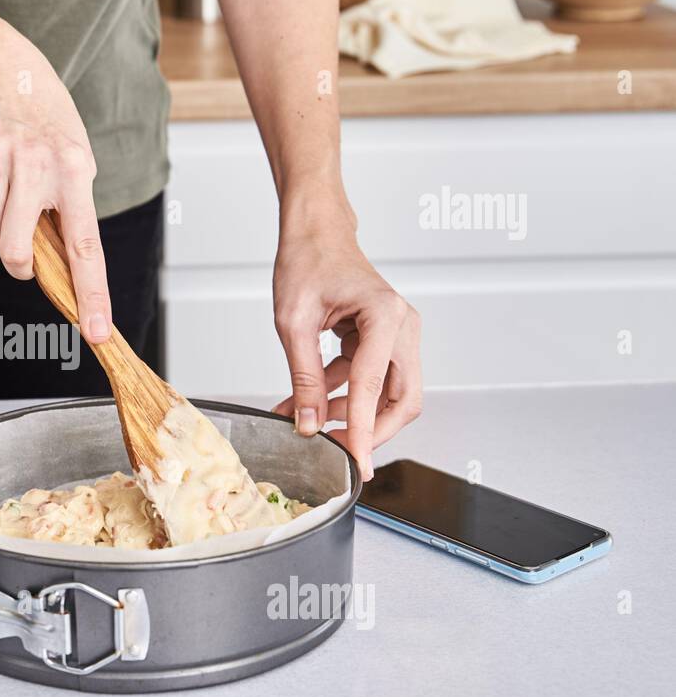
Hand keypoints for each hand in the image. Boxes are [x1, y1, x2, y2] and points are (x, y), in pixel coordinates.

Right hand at [0, 39, 111, 342]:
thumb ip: (70, 207)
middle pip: (17, 251)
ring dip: (1, 221)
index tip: (96, 330)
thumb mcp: (74, 156)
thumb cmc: (45, 120)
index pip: (85, 245)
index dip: (91, 293)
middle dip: (19, 261)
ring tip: (10, 182)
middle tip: (25, 246)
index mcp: (74, 170)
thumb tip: (62, 267)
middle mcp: (36, 165)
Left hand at [271, 195, 421, 480]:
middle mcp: (402, 325)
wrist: (314, 232)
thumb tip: (309, 424)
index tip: (356, 464)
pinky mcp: (384, 339)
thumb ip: (303, 378)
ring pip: (388, 394)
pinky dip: (343, 396)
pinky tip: (308, 402)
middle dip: (369, 430)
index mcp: (385, 316)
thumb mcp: (293, 324)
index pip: (374, 388)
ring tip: (304, 420)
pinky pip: (371, 380)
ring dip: (349, 413)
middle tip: (337, 452)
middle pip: (401, 399)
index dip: (362, 432)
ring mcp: (397, 333)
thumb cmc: (307, 260)